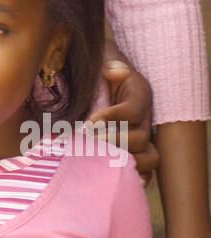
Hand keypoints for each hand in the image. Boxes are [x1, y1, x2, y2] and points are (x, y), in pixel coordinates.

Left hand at [88, 57, 157, 185]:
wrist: (91, 76)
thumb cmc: (95, 65)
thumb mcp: (101, 56)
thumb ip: (108, 62)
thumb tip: (116, 73)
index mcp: (138, 92)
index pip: (134, 110)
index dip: (113, 118)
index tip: (89, 122)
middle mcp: (145, 116)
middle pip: (141, 138)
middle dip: (114, 142)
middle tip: (88, 142)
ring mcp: (142, 136)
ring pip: (149, 157)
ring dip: (125, 162)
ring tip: (99, 160)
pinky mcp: (136, 151)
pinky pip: (146, 171)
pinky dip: (136, 179)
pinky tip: (118, 181)